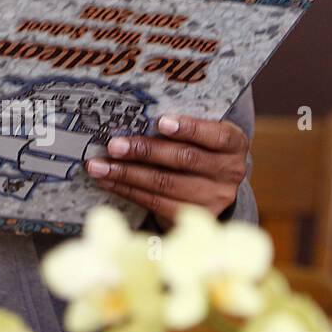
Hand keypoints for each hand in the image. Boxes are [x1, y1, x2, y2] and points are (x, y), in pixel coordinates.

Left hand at [85, 114, 247, 229]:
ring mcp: (214, 197)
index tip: (161, 122)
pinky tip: (107, 181)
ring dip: (126, 174)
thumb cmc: (196, 146)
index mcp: (233, 144)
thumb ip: (177, 125)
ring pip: (165, 184)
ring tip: (98, 166)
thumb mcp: (198, 133)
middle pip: (184, 159)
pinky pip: (156, 203)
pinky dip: (127, 190)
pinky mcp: (194, 216)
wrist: (210, 185)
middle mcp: (229, 171)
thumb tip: (131, 114)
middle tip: (113, 145)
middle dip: (144, 151)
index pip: (217, 135)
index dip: (190, 128)